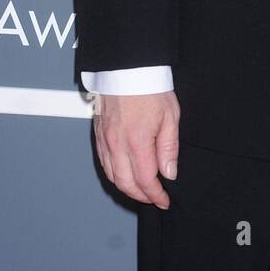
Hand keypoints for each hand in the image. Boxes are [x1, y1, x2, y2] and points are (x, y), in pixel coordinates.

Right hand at [93, 91, 179, 208]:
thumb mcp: (171, 117)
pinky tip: (125, 175)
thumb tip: (169, 173)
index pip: (145, 180)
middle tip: (155, 198)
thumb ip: (169, 148)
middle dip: (141, 196)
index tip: (164, 200)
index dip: (155, 195)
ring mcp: (105, 141)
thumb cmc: (150, 89)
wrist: (127, 70)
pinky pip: (104, 164)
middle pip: (126, 184)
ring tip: (142, 190)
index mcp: (137, 141)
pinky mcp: (98, 136)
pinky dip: (115, 175)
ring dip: (127, 188)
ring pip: (112, 176)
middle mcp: (117, 145)